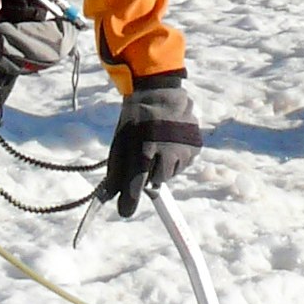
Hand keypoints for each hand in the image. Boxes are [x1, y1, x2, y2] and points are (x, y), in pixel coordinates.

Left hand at [101, 69, 200, 217]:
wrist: (161, 92)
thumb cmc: (136, 118)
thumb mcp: (121, 141)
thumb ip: (116, 170)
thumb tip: (108, 197)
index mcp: (144, 148)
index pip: (136, 184)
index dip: (130, 200)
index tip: (125, 212)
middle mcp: (166, 151)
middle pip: (156, 181)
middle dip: (149, 175)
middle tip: (145, 157)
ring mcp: (184, 150)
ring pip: (171, 173)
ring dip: (163, 166)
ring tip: (158, 144)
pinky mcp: (196, 148)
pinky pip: (183, 164)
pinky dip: (176, 158)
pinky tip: (171, 141)